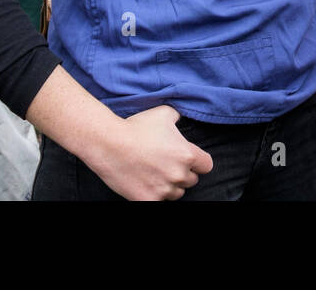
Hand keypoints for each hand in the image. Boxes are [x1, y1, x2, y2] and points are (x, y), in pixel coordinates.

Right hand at [85, 105, 212, 200]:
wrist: (109, 144)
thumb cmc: (136, 127)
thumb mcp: (164, 113)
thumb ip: (178, 117)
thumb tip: (181, 119)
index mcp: (187, 155)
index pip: (206, 166)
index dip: (198, 162)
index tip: (188, 159)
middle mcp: (179, 174)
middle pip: (191, 180)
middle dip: (182, 173)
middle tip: (166, 165)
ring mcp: (163, 190)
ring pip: (176, 193)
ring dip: (170, 186)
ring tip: (156, 174)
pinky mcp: (148, 200)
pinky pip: (159, 202)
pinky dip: (155, 195)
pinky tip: (147, 184)